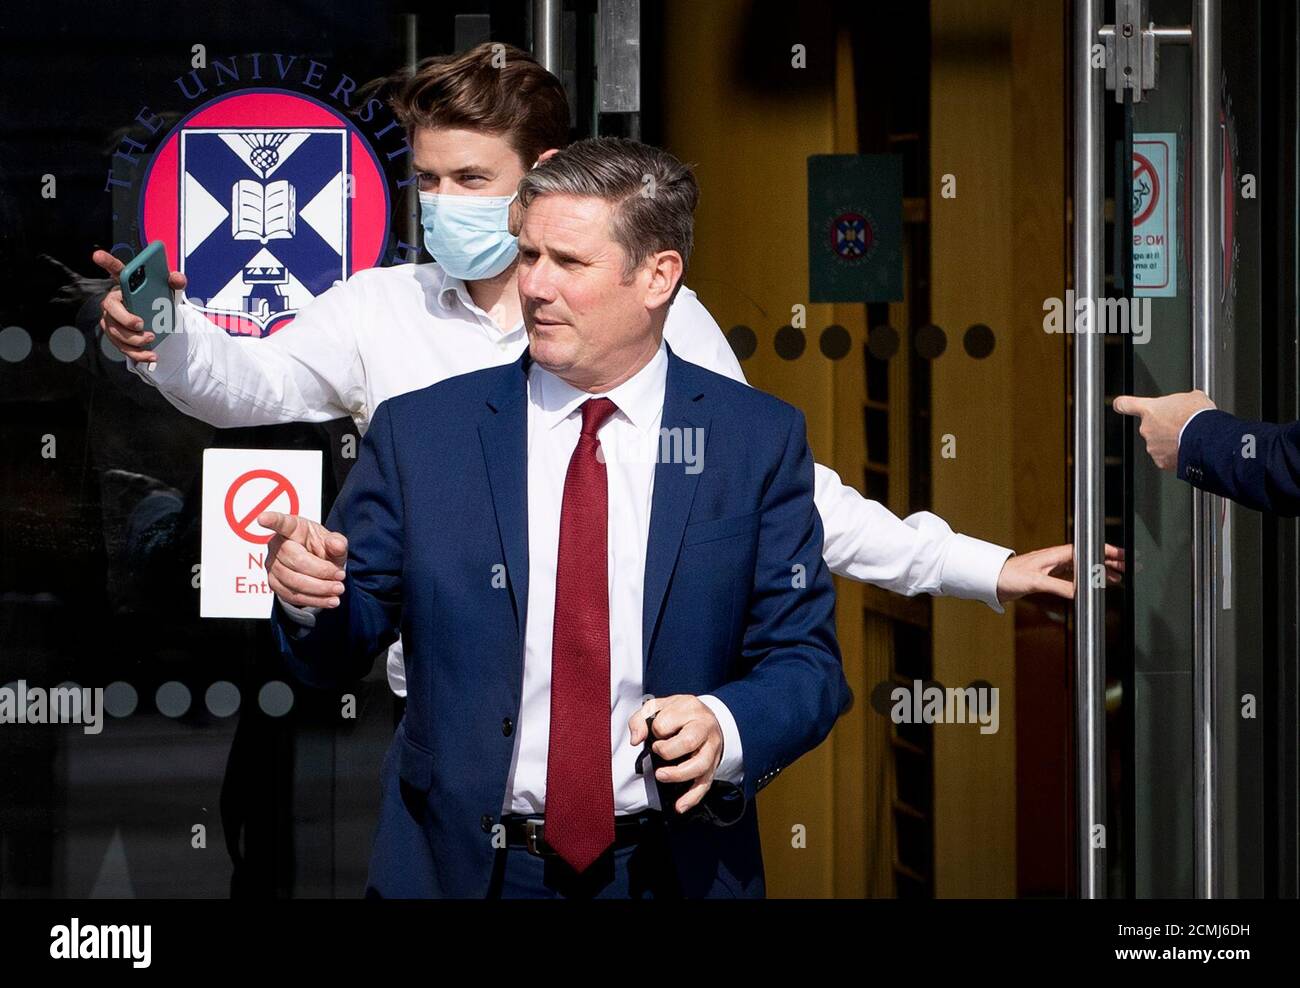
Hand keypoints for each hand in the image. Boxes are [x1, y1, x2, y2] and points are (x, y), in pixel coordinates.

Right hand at [92, 249, 186, 362]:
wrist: (159, 319)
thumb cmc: (158, 298)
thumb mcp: (169, 289)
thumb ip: (175, 281)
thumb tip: (177, 278)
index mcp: (125, 284)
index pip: (115, 270)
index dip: (107, 262)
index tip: (97, 254)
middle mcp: (113, 301)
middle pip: (110, 308)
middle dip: (123, 317)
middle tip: (140, 323)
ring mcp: (112, 321)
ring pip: (115, 332)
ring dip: (133, 339)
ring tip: (151, 339)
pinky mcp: (117, 337)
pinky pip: (123, 348)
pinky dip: (138, 354)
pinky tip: (152, 355)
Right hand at [259, 510, 348, 608]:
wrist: (319, 568)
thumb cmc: (324, 549)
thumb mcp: (335, 543)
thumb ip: (338, 543)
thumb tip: (337, 545)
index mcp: (294, 528)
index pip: (282, 523)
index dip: (272, 520)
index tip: (262, 518)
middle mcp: (277, 545)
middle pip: (295, 560)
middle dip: (321, 571)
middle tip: (341, 576)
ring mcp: (272, 565)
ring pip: (293, 581)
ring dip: (319, 588)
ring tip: (338, 590)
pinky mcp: (274, 583)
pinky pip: (292, 595)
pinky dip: (314, 600)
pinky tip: (330, 600)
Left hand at [627, 695, 722, 813]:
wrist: (706, 717)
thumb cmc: (679, 713)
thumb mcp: (658, 706)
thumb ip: (640, 719)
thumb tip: (636, 740)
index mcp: (689, 708)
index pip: (666, 722)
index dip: (656, 730)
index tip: (656, 734)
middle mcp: (704, 727)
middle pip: (688, 742)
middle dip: (667, 751)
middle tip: (656, 751)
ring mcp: (711, 748)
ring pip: (700, 765)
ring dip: (678, 774)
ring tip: (661, 775)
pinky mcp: (713, 765)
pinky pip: (705, 784)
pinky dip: (692, 798)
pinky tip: (679, 806)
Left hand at [996, 543, 1123, 602]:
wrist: (991, 581)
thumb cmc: (1008, 577)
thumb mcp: (1035, 582)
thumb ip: (1058, 586)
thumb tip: (1080, 592)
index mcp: (1054, 555)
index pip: (1086, 550)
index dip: (1105, 552)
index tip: (1123, 556)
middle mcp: (1055, 559)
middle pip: (1088, 557)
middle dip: (1108, 561)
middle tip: (1128, 567)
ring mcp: (1052, 568)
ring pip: (1083, 567)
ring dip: (1099, 571)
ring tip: (1118, 578)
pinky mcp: (1047, 577)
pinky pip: (1073, 577)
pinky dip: (1086, 580)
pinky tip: (1093, 585)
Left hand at [1113, 390, 1215, 470]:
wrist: (1207, 438)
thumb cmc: (1198, 416)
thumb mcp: (1192, 398)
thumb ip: (1181, 400)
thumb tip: (1189, 402)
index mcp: (1150, 410)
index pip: (1126, 404)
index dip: (1123, 404)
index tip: (1119, 404)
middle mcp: (1146, 429)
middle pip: (1150, 427)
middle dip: (1163, 427)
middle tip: (1181, 426)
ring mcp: (1152, 447)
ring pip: (1159, 443)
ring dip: (1170, 441)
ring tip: (1188, 437)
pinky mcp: (1161, 462)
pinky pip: (1167, 457)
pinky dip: (1176, 455)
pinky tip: (1188, 449)